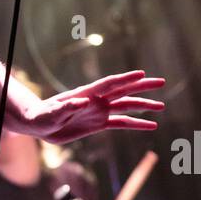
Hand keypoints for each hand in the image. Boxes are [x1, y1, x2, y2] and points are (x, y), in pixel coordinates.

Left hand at [21, 70, 164, 143]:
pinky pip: (121, 123)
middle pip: (123, 91)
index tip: (141, 74)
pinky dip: (136, 124)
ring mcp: (99, 111)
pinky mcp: (99, 124)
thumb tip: (83, 102)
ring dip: (143, 106)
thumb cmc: (41, 117)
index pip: (109, 84)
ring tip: (161, 106)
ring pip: (126, 106)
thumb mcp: (51, 113)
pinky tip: (151, 126)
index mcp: (86, 94)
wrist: (39, 124)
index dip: (125, 79)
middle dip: (142, 86)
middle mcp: (96, 100)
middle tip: (161, 82)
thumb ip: (66, 108)